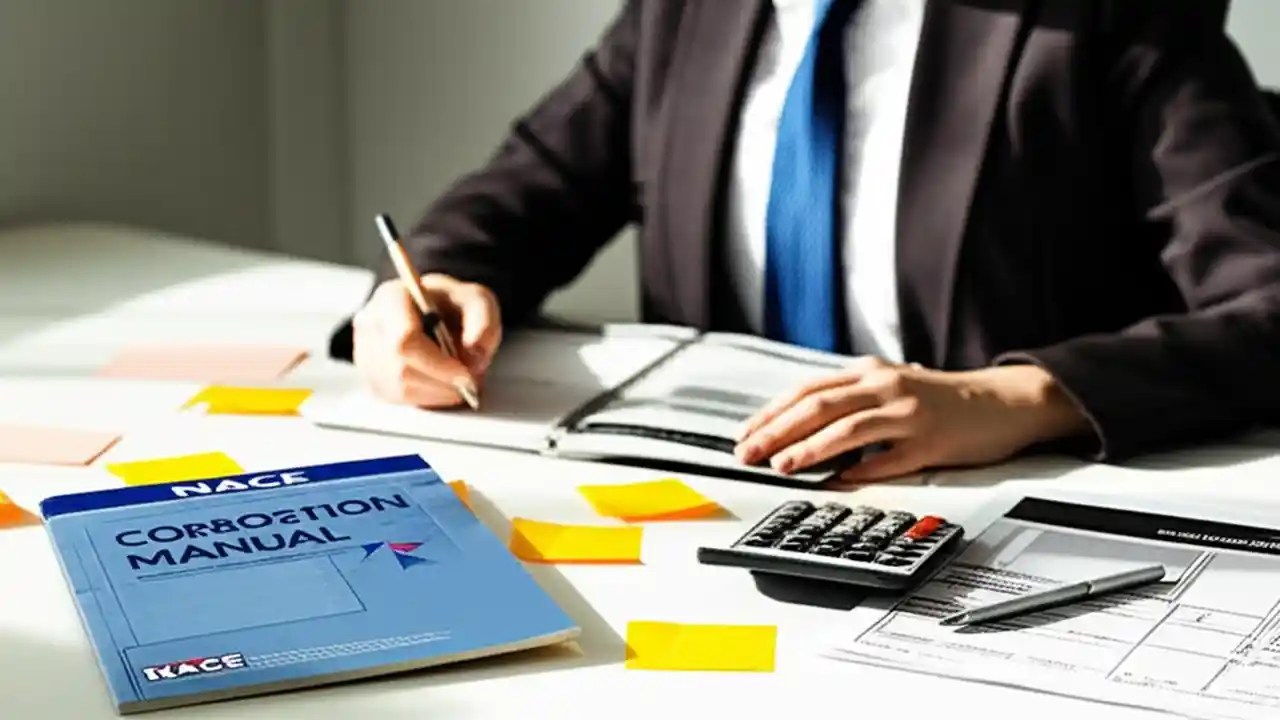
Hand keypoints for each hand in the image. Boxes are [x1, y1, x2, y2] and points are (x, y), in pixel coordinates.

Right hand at [352, 274, 501, 407]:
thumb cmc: (451, 305)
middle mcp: (369, 323)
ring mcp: (363, 352)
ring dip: (437, 392)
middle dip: (442, 382)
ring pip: (400, 389)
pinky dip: (426, 397)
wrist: (433, 313)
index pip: (404, 341)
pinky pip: (397, 399)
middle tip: (469, 381)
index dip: (438, 365)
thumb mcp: (476, 300)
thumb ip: (483, 320)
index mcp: (392, 297)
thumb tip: (475, 351)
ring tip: (457, 379)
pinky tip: (440, 384)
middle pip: (401, 370)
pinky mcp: (369, 377)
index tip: (467, 375)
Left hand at [734, 358, 1089, 481]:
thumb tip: (796, 430)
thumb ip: (847, 403)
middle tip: (748, 452)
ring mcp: (909, 414)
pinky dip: (860, 472)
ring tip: (782, 465)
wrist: (1003, 401)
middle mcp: (885, 387)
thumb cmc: (940, 398)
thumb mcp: (888, 387)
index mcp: (868, 373)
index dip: (771, 413)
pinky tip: (837, 482)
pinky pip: (889, 460)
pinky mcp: (932, 442)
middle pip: (818, 406)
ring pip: (848, 429)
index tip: (744, 434)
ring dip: (809, 449)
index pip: (806, 390)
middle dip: (776, 431)